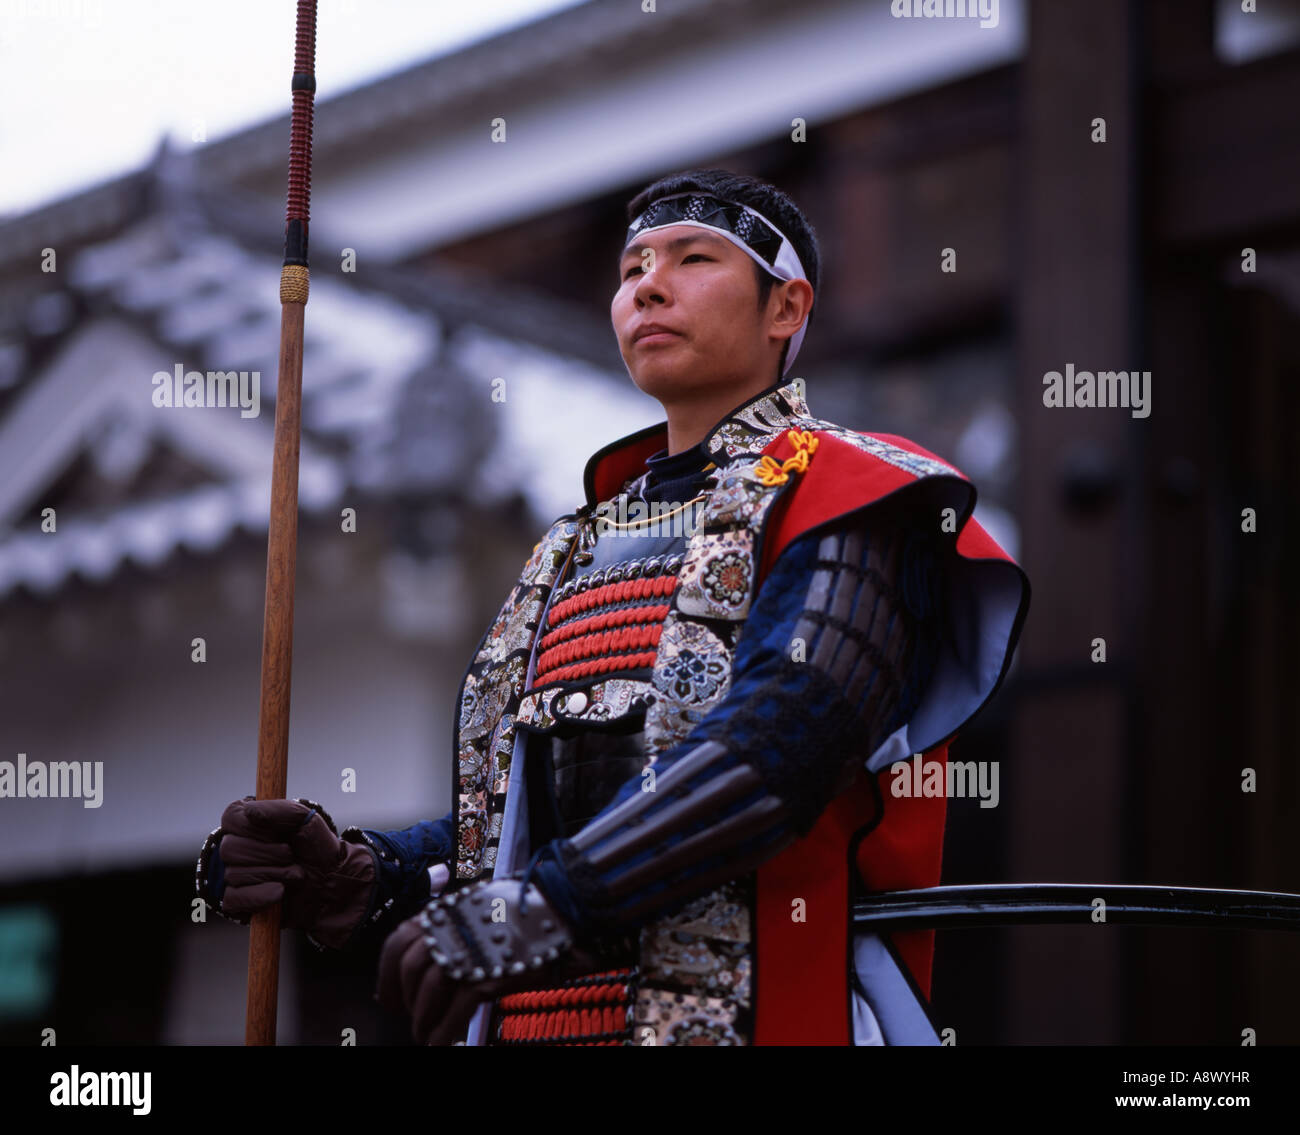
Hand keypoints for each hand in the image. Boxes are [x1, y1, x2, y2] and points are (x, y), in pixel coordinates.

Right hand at [211, 797, 376, 947]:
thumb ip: (279, 810)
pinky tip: (281, 892)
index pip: (230, 817)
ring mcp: (235, 874)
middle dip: (268, 854)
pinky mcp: (239, 901)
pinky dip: (261, 896)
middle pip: (229, 849)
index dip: (254, 828)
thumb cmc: (317, 847)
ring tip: (294, 874)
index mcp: (248, 821)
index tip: (279, 833)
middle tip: (291, 855)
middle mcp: (237, 845)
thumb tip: (248, 811)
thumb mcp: (305, 819)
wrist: (331, 882)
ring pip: (234, 874)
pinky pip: (233, 900)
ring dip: (273, 874)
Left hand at [375, 877, 605, 1045]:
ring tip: (426, 1036)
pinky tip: (441, 1044)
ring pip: (430, 989)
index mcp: (447, 910)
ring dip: (423, 1020)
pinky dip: (444, 1032)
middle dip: (403, 1000)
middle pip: (410, 967)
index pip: (399, 941)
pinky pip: (457, 1008)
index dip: (387, 975)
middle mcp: (454, 925)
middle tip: (408, 1020)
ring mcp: (473, 947)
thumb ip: (450, 930)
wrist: (563, 906)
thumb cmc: (522, 912)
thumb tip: (422, 965)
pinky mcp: (492, 971)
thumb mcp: (477, 910)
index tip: (387, 999)